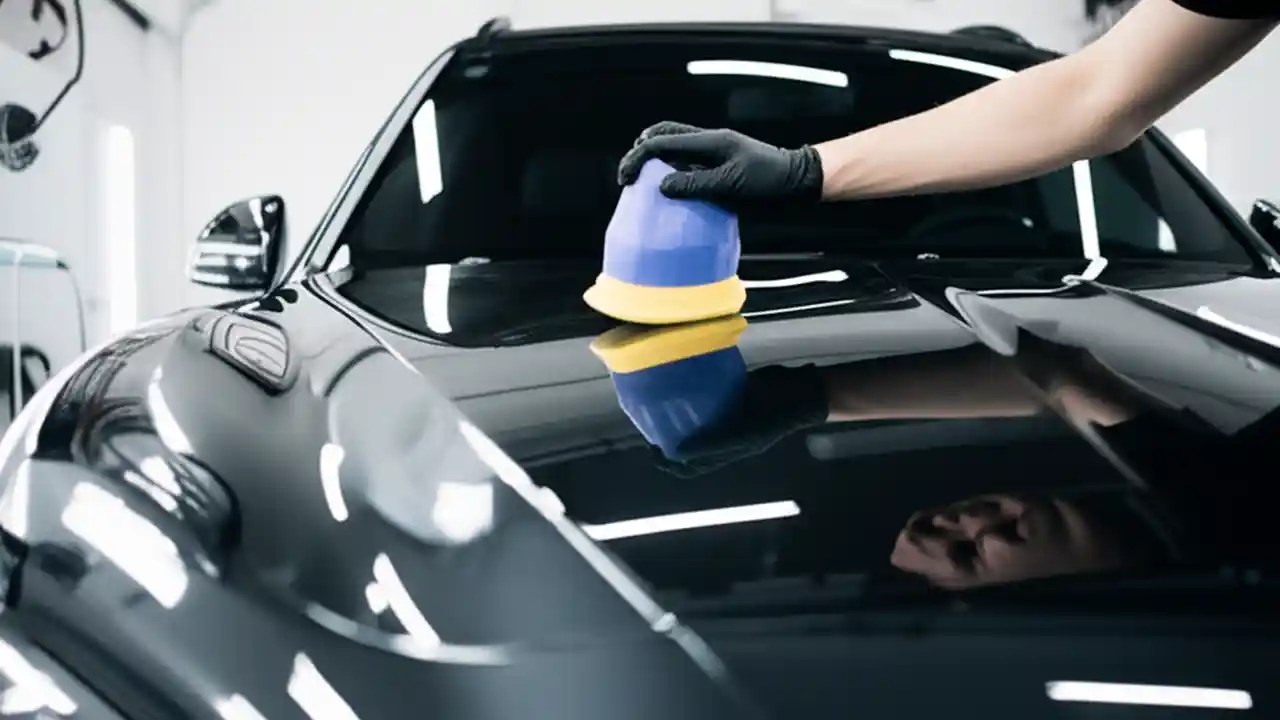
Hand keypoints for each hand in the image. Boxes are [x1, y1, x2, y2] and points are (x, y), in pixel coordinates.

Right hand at [617, 122, 823, 204]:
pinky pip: (686, 164)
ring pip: (673, 147)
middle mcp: (707, 142)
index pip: (663, 141)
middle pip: (664, 135)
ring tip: (640, 182)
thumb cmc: (769, 181)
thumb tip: (662, 186)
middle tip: (628, 177)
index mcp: (709, 141)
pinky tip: (665, 190)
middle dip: (641, 151)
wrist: (796, 182)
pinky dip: (670, 172)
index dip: (639, 157)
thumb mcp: (732, 184)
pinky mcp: (717, 166)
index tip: (626, 179)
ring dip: (654, 160)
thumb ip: (697, 184)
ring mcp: (712, 153)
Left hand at [654, 365, 828, 477]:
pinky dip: (693, 394)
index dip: (670, 463)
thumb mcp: (748, 434)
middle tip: (647, 424)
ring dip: (677, 417)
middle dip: (668, 438)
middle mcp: (726, 435)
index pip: (692, 466)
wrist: (804, 392)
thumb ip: (716, 444)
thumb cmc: (778, 416)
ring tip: (657, 405)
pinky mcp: (732, 394)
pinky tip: (679, 382)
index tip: (651, 450)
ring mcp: (728, 415)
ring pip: (697, 421)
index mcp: (729, 449)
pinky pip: (708, 397)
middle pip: (690, 443)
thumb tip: (680, 452)